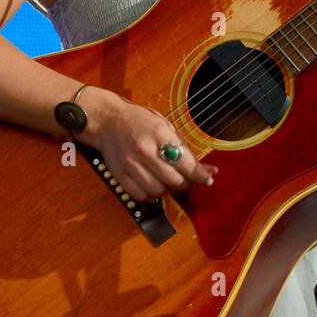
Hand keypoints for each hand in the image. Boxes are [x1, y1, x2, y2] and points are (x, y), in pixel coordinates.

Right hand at [80, 89, 216, 201]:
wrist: (107, 120)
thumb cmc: (139, 121)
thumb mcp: (164, 125)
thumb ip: (182, 147)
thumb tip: (204, 168)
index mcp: (158, 134)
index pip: (185, 162)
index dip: (200, 174)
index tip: (208, 178)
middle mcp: (144, 150)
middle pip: (173, 180)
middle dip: (186, 183)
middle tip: (188, 179)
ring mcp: (129, 164)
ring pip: (158, 191)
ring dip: (169, 190)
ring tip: (170, 180)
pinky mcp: (119, 175)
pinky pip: (140, 195)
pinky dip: (151, 194)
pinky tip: (155, 185)